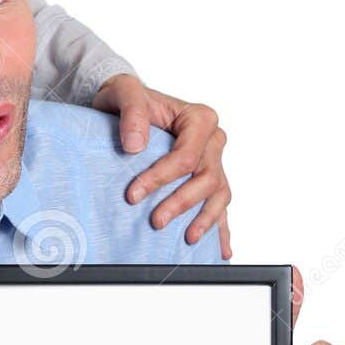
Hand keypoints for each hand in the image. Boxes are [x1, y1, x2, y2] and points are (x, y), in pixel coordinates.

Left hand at [92, 74, 231, 257]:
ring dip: (205, 219)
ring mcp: (212, 161)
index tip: (133, 195)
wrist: (125, 106)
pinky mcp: (207, 178)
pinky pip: (220, 205)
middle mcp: (212, 141)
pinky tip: (221, 250)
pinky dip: (221, 228)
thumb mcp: (123, 93)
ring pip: (219, 195)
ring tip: (188, 238)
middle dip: (181, 203)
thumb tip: (135, 145)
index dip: (161, 178)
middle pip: (206, 178)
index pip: (186, 156)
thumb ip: (132, 111)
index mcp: (199, 119)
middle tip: (156, 221)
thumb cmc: (127, 99)